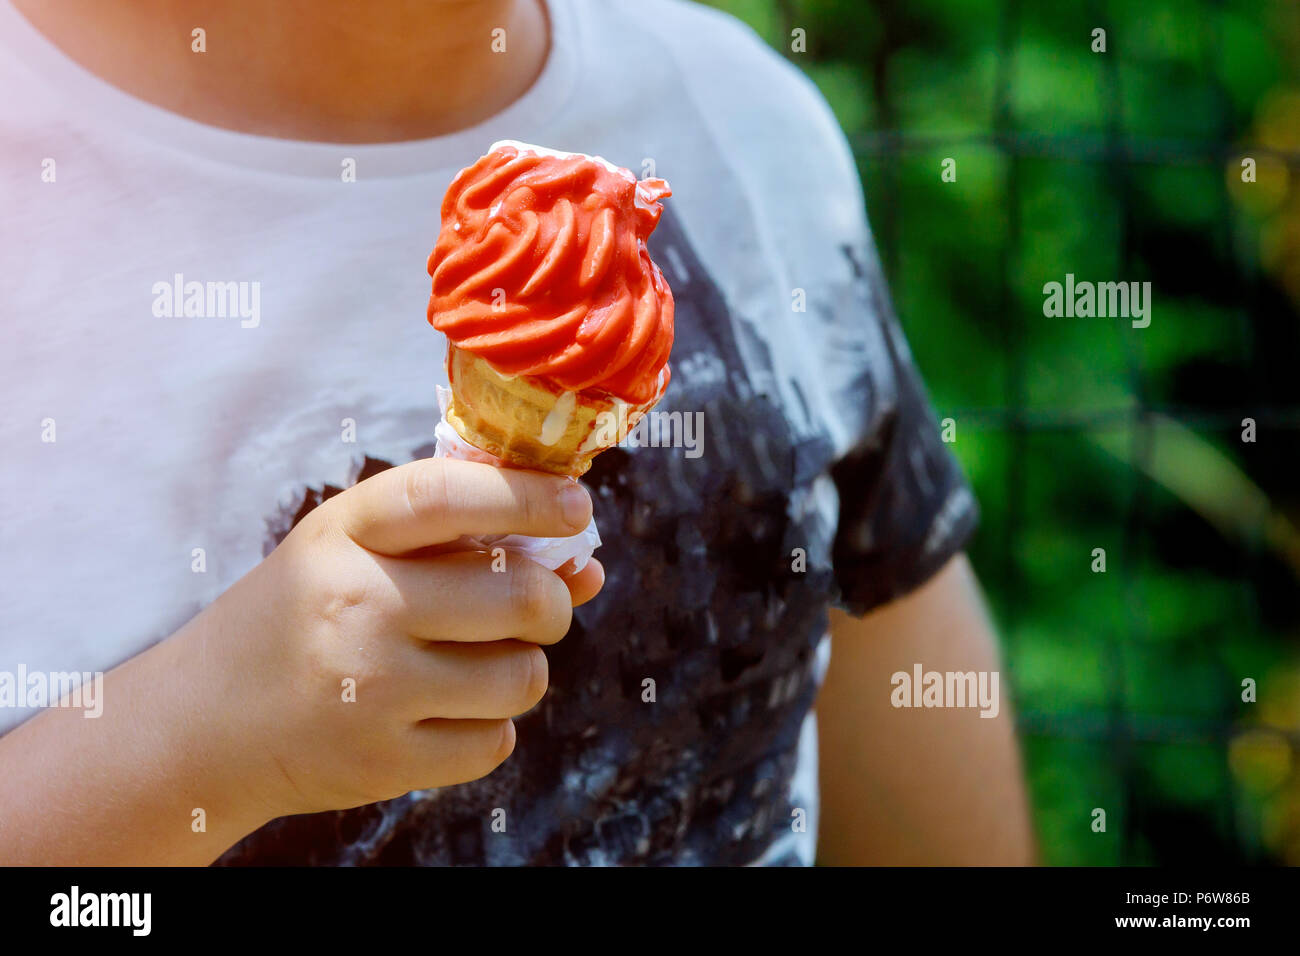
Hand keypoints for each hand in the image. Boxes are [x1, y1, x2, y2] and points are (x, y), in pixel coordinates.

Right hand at [192, 457, 601, 818]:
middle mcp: (357, 604)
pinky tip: (450, 710)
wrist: (201, 724)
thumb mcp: (355, 555)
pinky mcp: (383, 761)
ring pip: (522, 674)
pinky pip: (496, 740)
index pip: (450, 496)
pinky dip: (491, 726)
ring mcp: (371, 688)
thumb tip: (586, 568)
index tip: (576, 504)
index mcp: (344, 534)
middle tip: (535, 605)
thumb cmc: (300, 620)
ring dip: (522, 667)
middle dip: (550, 601)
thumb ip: (462, 547)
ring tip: (480, 662)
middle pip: (520, 595)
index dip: (528, 494)